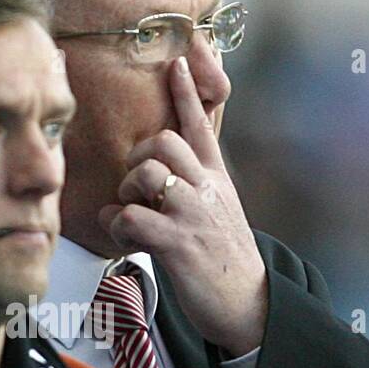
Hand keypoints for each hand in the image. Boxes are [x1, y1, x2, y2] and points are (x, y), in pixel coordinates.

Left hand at [98, 56, 267, 356]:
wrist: (250, 305)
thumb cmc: (224, 261)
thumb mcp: (219, 212)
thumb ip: (196, 186)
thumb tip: (164, 172)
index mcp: (216, 180)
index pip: (201, 126)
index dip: (186, 94)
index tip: (177, 62)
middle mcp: (206, 190)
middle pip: (162, 142)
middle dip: (136, 159)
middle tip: (135, 189)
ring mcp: (192, 215)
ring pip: (145, 175)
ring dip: (126, 195)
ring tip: (130, 218)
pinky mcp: (177, 244)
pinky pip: (131, 218)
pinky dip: (118, 227)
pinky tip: (126, 240)